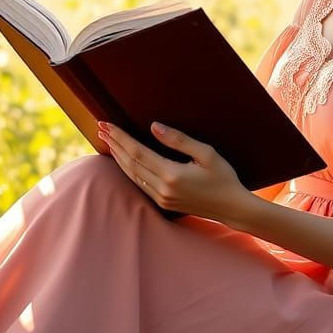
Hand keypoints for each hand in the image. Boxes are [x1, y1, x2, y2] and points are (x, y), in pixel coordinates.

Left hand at [98, 120, 248, 221]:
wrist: (232, 208)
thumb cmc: (223, 177)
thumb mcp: (206, 154)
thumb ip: (178, 140)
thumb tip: (154, 127)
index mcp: (172, 174)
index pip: (138, 152)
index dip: (120, 137)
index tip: (107, 125)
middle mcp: (162, 188)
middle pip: (130, 163)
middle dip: (114, 144)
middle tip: (100, 128)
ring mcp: (162, 198)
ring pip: (132, 175)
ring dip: (118, 157)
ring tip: (107, 141)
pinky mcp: (164, 203)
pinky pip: (139, 183)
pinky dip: (128, 170)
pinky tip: (123, 160)